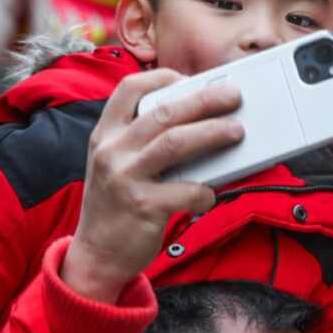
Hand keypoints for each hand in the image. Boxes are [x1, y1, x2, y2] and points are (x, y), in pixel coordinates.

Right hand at [62, 69, 244, 302]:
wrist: (96, 255)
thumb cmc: (115, 206)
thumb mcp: (115, 165)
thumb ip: (141, 142)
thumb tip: (194, 123)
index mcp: (105, 134)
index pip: (130, 89)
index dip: (163, 77)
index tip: (191, 79)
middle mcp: (112, 150)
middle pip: (164, 112)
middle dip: (204, 99)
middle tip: (232, 96)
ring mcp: (126, 177)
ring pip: (176, 142)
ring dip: (212, 133)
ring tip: (236, 131)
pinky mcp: (143, 206)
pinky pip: (186, 190)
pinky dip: (205, 191)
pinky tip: (210, 195)